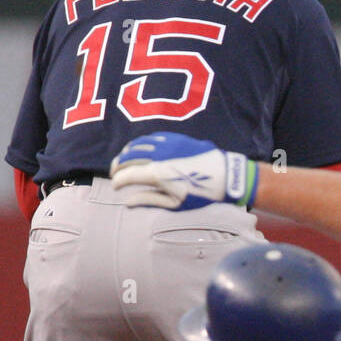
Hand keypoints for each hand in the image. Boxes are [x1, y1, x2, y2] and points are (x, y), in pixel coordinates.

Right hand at [109, 131, 257, 210]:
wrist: (225, 174)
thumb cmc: (200, 193)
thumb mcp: (174, 203)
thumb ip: (149, 200)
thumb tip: (128, 202)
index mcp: (157, 174)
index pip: (127, 175)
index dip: (117, 181)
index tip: (115, 187)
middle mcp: (158, 156)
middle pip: (128, 157)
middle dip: (118, 166)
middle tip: (115, 174)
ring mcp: (166, 144)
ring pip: (137, 144)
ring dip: (127, 153)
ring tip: (124, 161)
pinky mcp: (174, 137)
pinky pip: (150, 138)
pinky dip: (140, 144)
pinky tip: (140, 151)